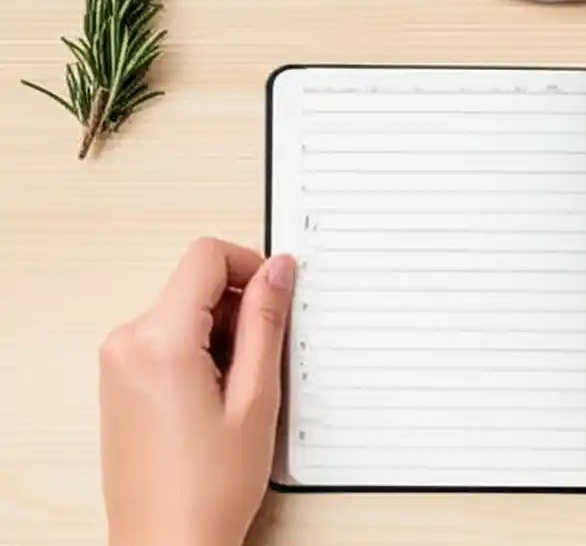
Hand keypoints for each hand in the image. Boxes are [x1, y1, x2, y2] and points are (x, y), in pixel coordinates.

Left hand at [99, 238, 296, 545]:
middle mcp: (126, 343)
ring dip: (221, 334)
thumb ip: (266, 322)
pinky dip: (199, 352)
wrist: (166, 543)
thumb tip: (277, 270)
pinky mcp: (119, 381)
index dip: (251, 265)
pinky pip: (166, 339)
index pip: (205, 257)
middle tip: (264, 362)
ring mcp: (117, 363)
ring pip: (183, 312)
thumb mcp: (255, 397)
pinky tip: (218, 399)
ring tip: (240, 392)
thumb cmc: (208, 488)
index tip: (278, 293)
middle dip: (238, 308)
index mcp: (158, 340)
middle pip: (194, 284)